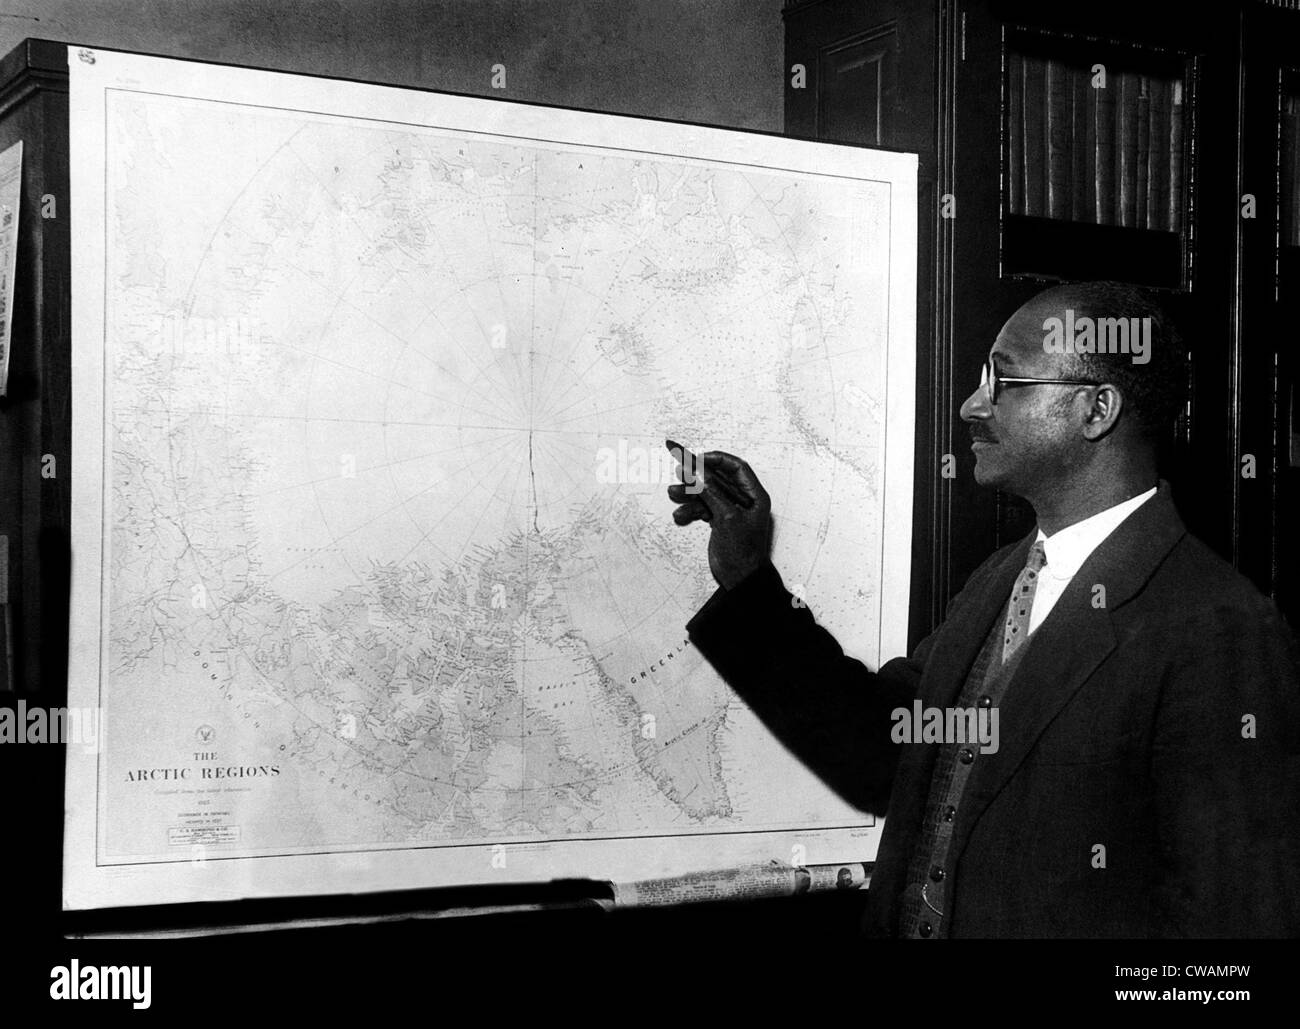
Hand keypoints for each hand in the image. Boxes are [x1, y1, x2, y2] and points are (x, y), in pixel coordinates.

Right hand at [665, 441, 772, 588]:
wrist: (740, 578)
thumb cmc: (743, 552)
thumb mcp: (727, 518)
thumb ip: (712, 493)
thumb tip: (699, 472)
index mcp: (754, 496)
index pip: (736, 468)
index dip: (716, 460)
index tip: (698, 458)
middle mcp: (743, 500)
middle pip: (718, 479)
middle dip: (697, 476)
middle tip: (679, 471)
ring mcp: (730, 510)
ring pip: (707, 493)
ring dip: (690, 493)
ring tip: (674, 493)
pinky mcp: (720, 521)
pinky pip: (703, 508)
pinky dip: (691, 510)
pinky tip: (681, 515)